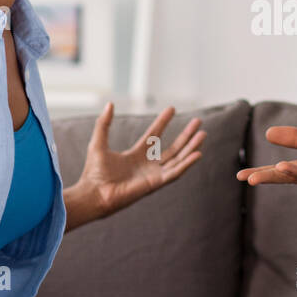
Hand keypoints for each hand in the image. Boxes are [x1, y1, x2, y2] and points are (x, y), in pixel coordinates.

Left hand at [71, 103, 204, 220]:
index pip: (154, 135)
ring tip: (203, 134)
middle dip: (186, 135)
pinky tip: (198, 153)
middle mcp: (148, 165)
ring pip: (178, 159)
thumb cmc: (94, 172)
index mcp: (136, 155)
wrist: (94, 192)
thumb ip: (104, 123)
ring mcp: (153, 175)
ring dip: (191, 147)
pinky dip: (187, 163)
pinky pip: (176, 173)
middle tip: (198, 121)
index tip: (172, 108)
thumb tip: (110, 103)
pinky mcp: (156, 183)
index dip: (163, 122)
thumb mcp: (99, 142)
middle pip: (173, 148)